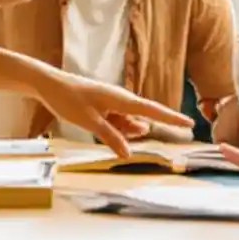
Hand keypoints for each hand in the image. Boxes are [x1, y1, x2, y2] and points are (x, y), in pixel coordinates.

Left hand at [30, 69, 193, 157]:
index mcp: (121, 99)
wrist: (48, 85)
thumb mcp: (90, 122)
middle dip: (137, 130)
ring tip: (96, 124)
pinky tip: (101, 129)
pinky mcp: (103, 107)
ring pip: (127, 123)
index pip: (152, 110)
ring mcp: (111, 103)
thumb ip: (111, 138)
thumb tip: (129, 154)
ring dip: (122, 132)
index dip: (172, 118)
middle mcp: (120, 100)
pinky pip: (116, 122)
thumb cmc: (68, 99)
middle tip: (114, 127)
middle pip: (140, 119)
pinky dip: (113, 129)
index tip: (190, 123)